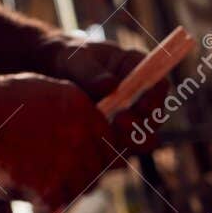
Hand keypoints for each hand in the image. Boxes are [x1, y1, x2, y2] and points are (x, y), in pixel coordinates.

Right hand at [0, 73, 119, 209]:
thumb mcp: (41, 95)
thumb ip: (74, 117)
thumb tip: (104, 148)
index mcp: (82, 108)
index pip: (112, 147)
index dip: (98, 161)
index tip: (79, 165)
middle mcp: (81, 134)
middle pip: (98, 173)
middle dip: (78, 179)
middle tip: (48, 175)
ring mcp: (67, 161)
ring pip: (78, 191)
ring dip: (57, 192)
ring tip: (28, 177)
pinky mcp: (48, 186)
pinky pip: (53, 206)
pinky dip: (38, 206)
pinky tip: (22, 192)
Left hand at [42, 38, 166, 151]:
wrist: (53, 76)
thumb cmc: (70, 61)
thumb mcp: (76, 59)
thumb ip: (91, 72)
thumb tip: (110, 86)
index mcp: (139, 71)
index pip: (158, 85)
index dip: (155, 96)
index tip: (141, 104)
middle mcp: (142, 99)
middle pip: (155, 117)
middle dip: (143, 123)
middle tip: (121, 121)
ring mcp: (134, 121)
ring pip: (144, 138)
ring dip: (133, 141)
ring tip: (111, 136)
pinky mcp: (120, 139)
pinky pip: (125, 151)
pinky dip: (114, 152)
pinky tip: (99, 149)